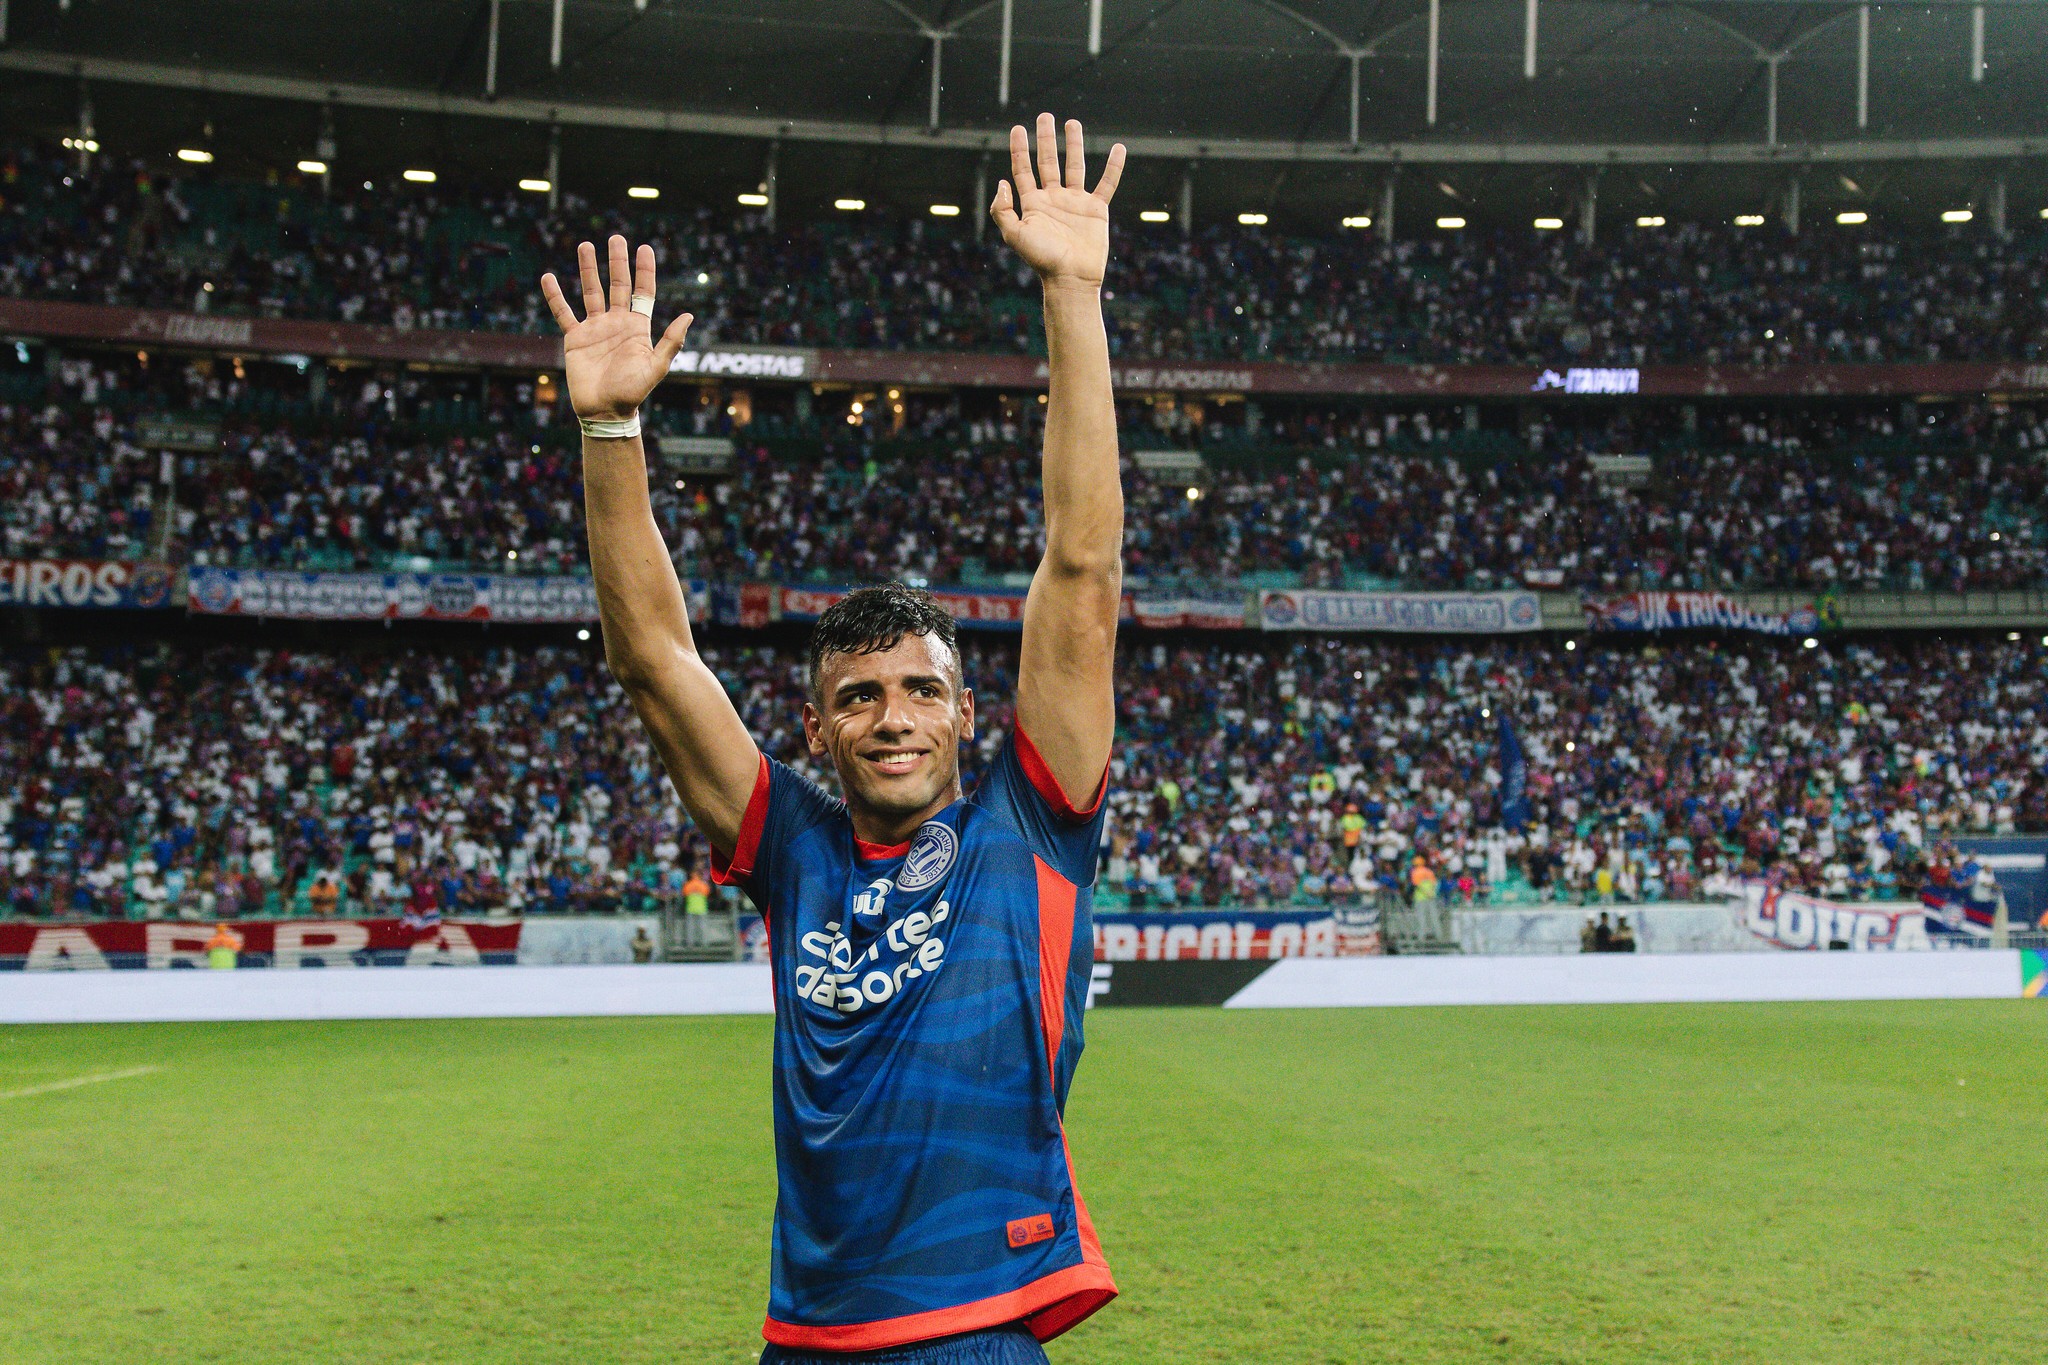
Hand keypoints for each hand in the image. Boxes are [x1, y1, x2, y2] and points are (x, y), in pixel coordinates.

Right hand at [540, 235, 692, 422]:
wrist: (605, 412)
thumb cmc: (633, 393)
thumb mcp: (656, 367)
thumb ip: (671, 342)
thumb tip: (688, 316)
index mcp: (638, 327)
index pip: (642, 292)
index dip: (644, 270)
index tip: (644, 248)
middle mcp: (617, 323)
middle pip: (617, 285)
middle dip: (617, 261)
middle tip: (616, 238)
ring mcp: (595, 328)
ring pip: (591, 292)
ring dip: (588, 269)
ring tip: (585, 246)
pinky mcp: (575, 338)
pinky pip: (563, 313)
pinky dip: (555, 296)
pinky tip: (548, 277)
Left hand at [991, 113, 1125, 290]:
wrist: (1071, 278)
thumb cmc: (1042, 260)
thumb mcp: (1014, 235)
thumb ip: (1003, 210)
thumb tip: (1002, 182)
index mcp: (1033, 203)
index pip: (1024, 169)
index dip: (1020, 149)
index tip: (1018, 129)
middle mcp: (1053, 199)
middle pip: (1048, 161)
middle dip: (1046, 139)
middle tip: (1045, 116)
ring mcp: (1076, 202)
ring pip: (1075, 166)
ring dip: (1074, 144)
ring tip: (1072, 122)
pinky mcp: (1096, 209)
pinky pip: (1107, 183)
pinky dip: (1114, 166)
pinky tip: (1119, 148)